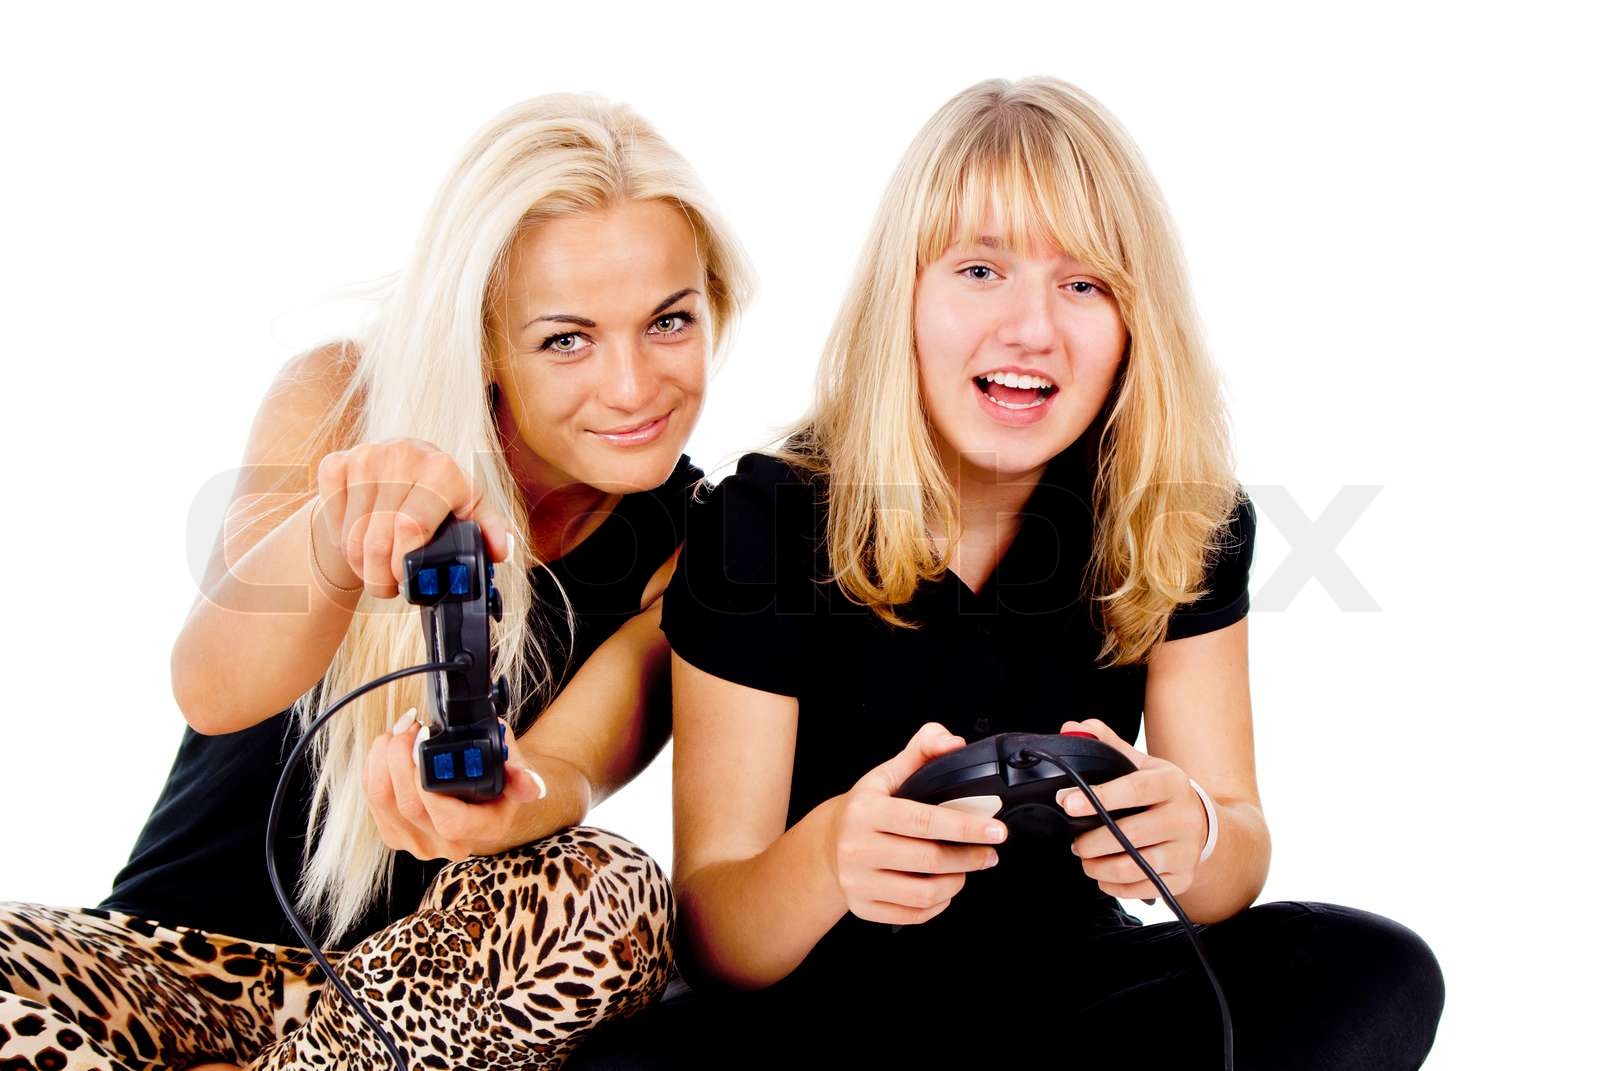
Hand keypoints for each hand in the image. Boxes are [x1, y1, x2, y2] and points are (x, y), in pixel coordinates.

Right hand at [313, 437, 515, 597]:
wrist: (399, 469)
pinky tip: (357, 534)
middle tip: (386, 587)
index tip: (405, 580)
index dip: (403, 564)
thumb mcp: (471, 511)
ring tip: (373, 567)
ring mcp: (367, 455)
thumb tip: (500, 550)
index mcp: (442, 470)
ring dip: (359, 562)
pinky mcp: (338, 460)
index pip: (411, 527)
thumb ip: (491, 531)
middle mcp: (404, 455)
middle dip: (379, 575)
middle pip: (378, 538)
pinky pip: (330, 513)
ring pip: (351, 532)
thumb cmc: (441, 498)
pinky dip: (339, 535)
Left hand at [365, 707, 547, 860]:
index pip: (449, 821)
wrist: (485, 795)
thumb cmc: (498, 775)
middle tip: (412, 727)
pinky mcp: (395, 834)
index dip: (429, 784)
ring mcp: (419, 843)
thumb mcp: (516, 766)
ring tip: (399, 733)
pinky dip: (373, 768)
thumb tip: (531, 787)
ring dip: (383, 759)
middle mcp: (449, 844)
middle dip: (401, 758)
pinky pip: (373, 802)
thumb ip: (520, 773)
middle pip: (409, 807)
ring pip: (384, 802)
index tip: (426, 741)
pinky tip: (387, 749)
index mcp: (483, 829)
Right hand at [824, 722, 1007, 926]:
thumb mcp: (889, 773)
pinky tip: (944, 888)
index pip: (923, 820)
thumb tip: (953, 743)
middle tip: (989, 853)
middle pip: (928, 860)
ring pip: (923, 893)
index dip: (965, 827)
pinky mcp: (863, 907)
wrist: (828, 845)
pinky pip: (913, 915)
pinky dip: (938, 905)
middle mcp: (857, 847)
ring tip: (966, 869)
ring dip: (956, 882)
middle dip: (968, 857)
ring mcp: (858, 882)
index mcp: (866, 810)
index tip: (995, 830)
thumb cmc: (867, 808)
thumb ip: (924, 748)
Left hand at [1056, 718, 1207, 903]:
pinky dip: (1116, 886)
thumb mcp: (1142, 764)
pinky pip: (1144, 888)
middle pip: (1130, 833)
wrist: (1203, 824)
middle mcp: (1183, 817)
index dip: (1098, 797)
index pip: (1134, 789)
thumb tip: (1072, 729)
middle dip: (1092, 841)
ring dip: (1100, 867)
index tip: (1067, 803)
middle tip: (1074, 842)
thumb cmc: (1161, 793)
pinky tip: (1103, 876)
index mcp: (1171, 783)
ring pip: (1136, 866)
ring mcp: (1186, 850)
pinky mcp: (1184, 876)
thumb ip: (1108, 745)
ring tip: (1085, 859)